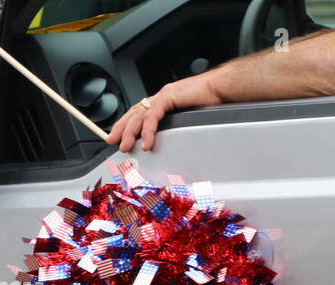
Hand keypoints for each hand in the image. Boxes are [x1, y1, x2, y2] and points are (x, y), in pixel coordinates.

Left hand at [107, 72, 222, 151]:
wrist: (221, 89)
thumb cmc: (212, 102)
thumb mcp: (190, 117)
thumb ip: (177, 125)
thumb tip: (171, 140)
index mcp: (165, 99)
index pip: (140, 112)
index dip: (127, 124)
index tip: (120, 135)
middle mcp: (161, 96)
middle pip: (134, 113)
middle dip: (122, 128)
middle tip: (113, 141)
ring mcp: (163, 95)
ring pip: (140, 115)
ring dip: (131, 133)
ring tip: (126, 146)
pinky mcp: (168, 97)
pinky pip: (153, 117)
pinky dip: (148, 131)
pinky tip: (147, 142)